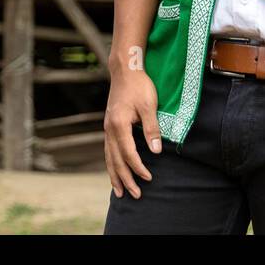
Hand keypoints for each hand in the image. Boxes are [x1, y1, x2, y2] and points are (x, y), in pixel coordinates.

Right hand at [102, 65, 161, 198]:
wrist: (125, 70)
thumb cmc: (139, 86)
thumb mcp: (149, 106)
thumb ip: (152, 129)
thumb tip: (156, 151)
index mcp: (119, 125)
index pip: (128, 153)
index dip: (138, 168)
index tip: (148, 178)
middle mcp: (110, 129)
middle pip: (116, 160)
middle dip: (125, 179)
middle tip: (136, 195)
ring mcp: (107, 127)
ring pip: (109, 157)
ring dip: (115, 175)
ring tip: (119, 192)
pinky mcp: (109, 125)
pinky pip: (108, 150)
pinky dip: (111, 163)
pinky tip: (114, 171)